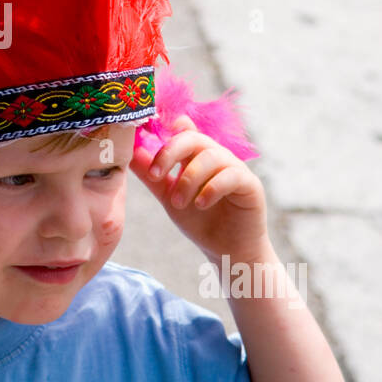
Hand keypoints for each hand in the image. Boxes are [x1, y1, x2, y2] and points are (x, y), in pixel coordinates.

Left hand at [131, 114, 267, 262]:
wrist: (228, 251)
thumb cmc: (200, 221)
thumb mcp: (168, 197)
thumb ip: (152, 176)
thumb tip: (130, 152)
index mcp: (196, 155)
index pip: (181, 130)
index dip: (162, 129)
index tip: (143, 139)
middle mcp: (216, 156)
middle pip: (193, 137)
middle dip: (169, 152)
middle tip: (155, 175)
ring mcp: (235, 168)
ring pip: (211, 156)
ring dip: (188, 179)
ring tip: (178, 203)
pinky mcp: (250, 184)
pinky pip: (231, 175)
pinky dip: (211, 188)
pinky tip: (200, 204)